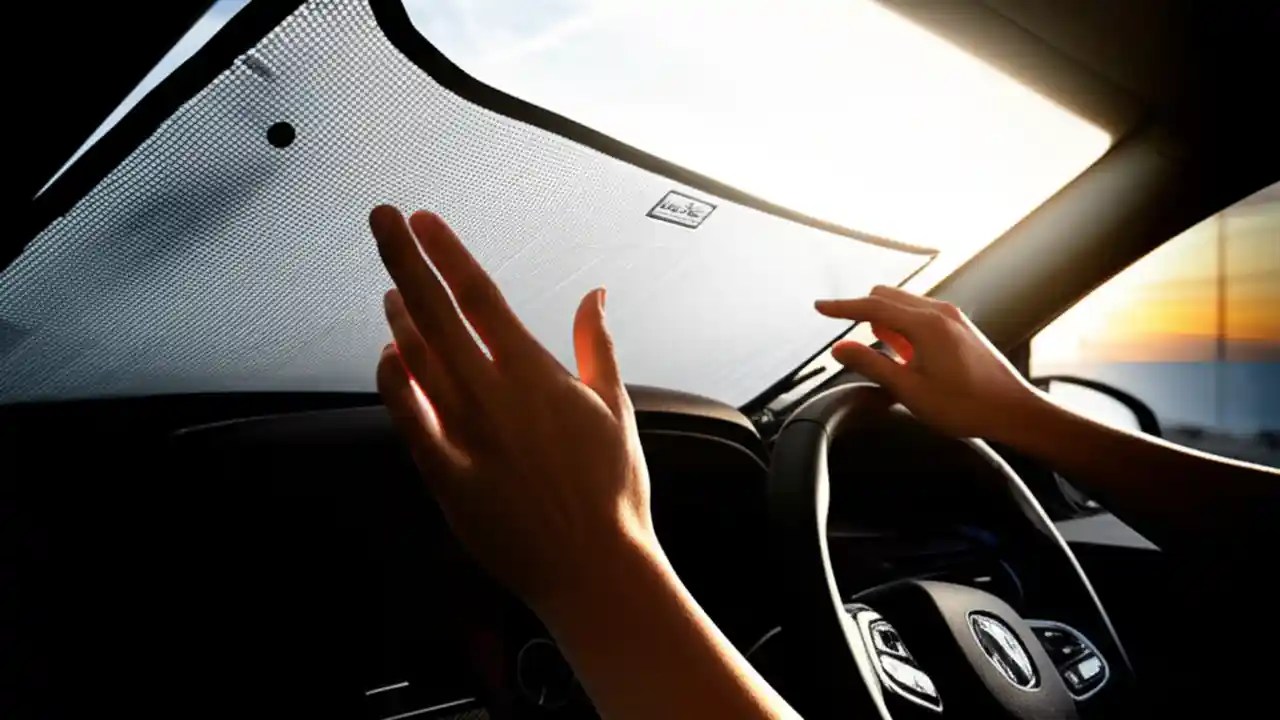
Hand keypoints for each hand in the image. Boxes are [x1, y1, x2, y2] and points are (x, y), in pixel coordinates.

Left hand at [370, 206, 656, 613]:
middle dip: (404, 259)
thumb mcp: (616, 407)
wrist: (594, 566)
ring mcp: (463, 433)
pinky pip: (405, 417)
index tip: (424, 222)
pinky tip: (385, 356)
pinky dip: (392, 381)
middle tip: (382, 220)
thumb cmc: (612, 492)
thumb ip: (598, 344)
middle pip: (435, 311)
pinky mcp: (444, 473)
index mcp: (536, 374)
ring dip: (399, 316)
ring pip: (416, 357)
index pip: (480, 295)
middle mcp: (492, 394)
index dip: (447, 252)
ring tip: (391, 288)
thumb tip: (595, 294)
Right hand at [815, 285, 1042, 440]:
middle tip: (853, 343)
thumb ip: (871, 365)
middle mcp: (940, 313)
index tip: (820, 308)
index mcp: (925, 325)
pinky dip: (903, 327)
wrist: (1013, 411)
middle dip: (864, 313)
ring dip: (885, 322)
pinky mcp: (959, 327)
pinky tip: (906, 355)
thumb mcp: (909, 391)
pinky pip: (920, 315)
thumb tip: (841, 348)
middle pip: (886, 297)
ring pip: (904, 304)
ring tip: (887, 357)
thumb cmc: (966, 406)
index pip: (872, 307)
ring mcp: (952, 317)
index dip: (842, 308)